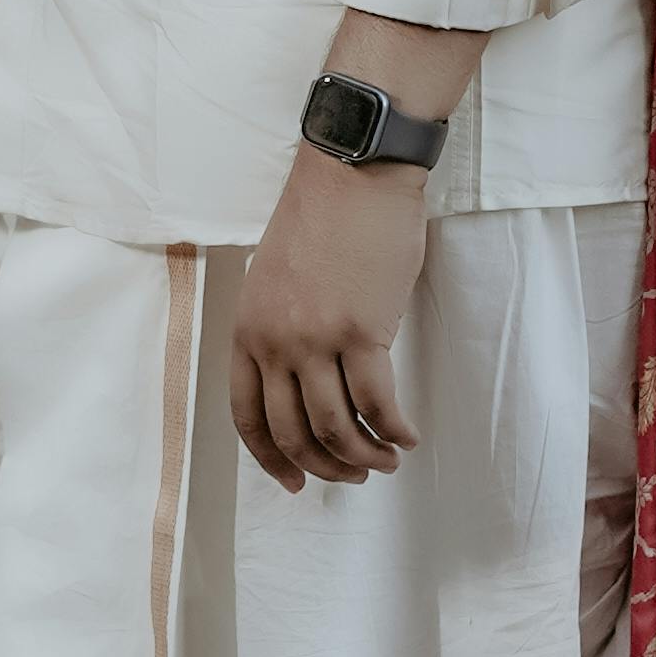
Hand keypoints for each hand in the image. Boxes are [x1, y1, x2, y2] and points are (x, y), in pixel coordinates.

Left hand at [229, 145, 431, 492]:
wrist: (354, 173)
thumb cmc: (321, 218)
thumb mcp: (273, 279)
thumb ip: (278, 331)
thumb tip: (303, 384)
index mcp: (247, 330)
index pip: (249, 418)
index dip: (273, 460)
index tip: (295, 482)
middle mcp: (275, 342)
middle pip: (293, 432)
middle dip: (326, 467)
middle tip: (354, 476)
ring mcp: (316, 339)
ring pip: (337, 427)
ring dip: (365, 456)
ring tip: (387, 460)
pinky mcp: (362, 331)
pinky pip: (378, 403)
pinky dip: (395, 429)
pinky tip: (408, 435)